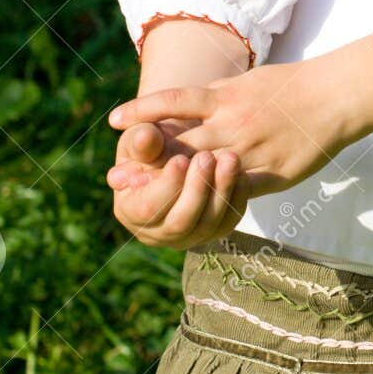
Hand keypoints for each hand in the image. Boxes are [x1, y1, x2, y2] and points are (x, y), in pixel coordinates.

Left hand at [106, 59, 354, 201]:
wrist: (334, 96)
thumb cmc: (289, 85)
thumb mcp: (247, 81)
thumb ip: (215, 96)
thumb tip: (184, 105)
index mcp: (225, 97)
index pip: (174, 102)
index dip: (142, 112)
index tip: (113, 121)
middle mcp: (232, 124)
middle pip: (181, 146)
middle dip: (146, 164)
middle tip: (115, 179)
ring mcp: (251, 152)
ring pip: (206, 174)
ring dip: (176, 188)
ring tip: (148, 202)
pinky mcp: (272, 174)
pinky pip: (238, 193)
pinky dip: (216, 201)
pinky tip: (198, 213)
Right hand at [111, 147, 249, 249]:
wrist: (178, 150)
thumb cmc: (153, 143)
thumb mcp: (142, 137)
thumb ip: (142, 140)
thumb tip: (145, 138)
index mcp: (130, 211)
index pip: (148, 209)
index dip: (166, 186)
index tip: (181, 159)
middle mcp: (158, 232)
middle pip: (180, 222)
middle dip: (197, 189)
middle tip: (207, 156)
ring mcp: (187, 236)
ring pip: (208, 225)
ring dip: (222, 191)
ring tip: (230, 159)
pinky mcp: (212, 231)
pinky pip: (229, 222)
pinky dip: (237, 198)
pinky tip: (242, 172)